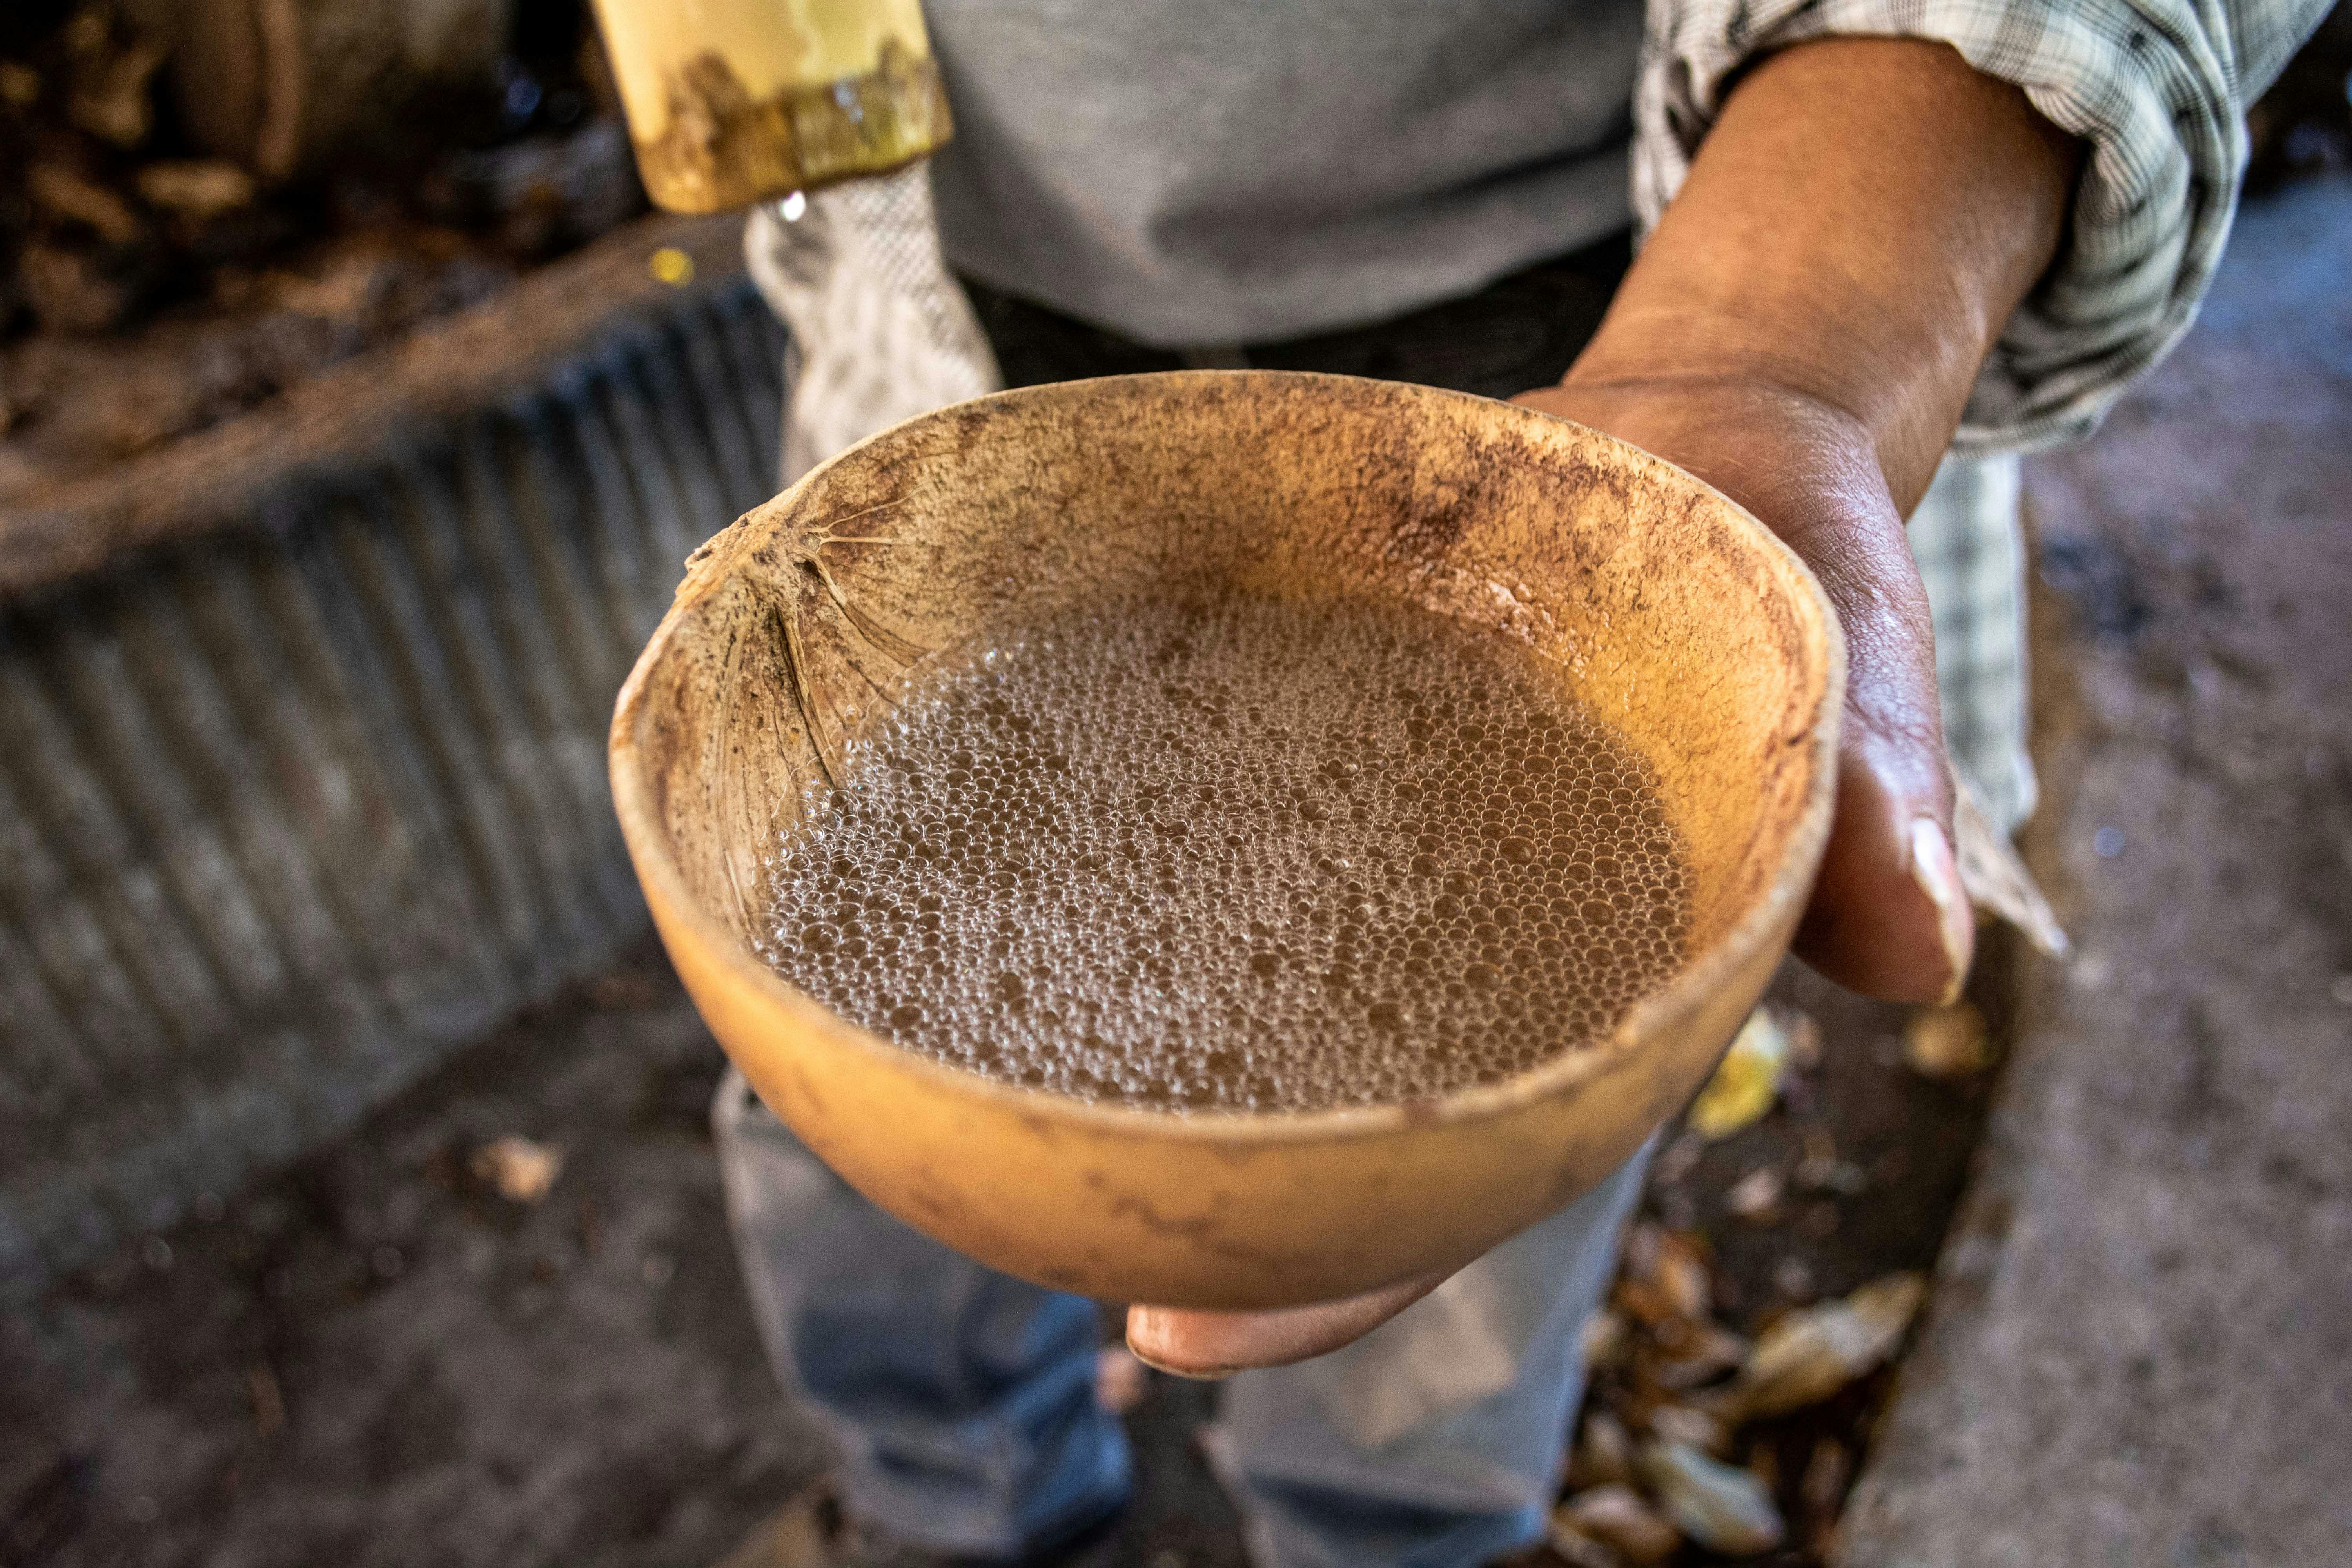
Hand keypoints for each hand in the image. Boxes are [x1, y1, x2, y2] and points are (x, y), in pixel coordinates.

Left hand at [1127, 37, 2076, 1377]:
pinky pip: (1230, 828)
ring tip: (976, 1076)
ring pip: (1258, 989)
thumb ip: (1881, 809)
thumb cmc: (1798, 578)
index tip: (1183, 1333)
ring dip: (1136, 1040)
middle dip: (1206, 1198)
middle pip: (1329, 1121)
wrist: (1713, 443)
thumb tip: (1922, 961)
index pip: (1462, 1172)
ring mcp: (1400, 858)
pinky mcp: (1336, 749)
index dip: (1340, 1274)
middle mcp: (1476, 950)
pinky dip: (1139, 858)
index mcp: (1602, 987)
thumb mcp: (1861, 674)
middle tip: (1046, 1250)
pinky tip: (1025, 875)